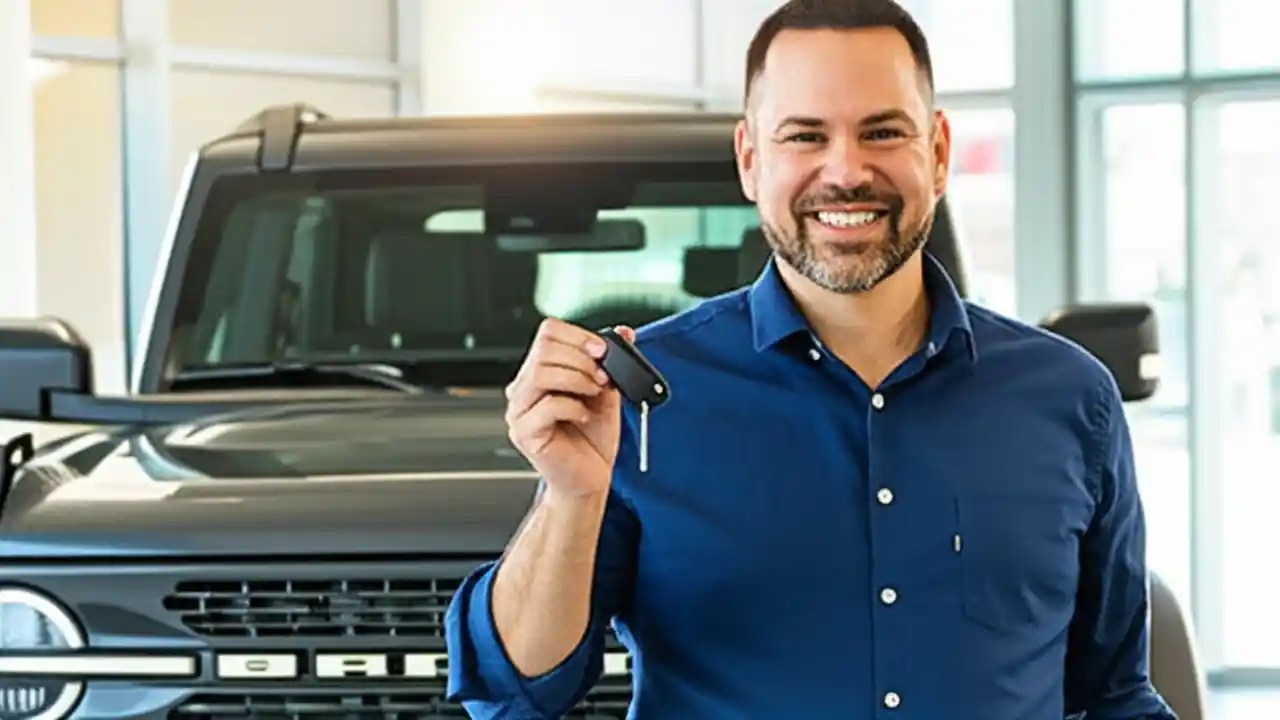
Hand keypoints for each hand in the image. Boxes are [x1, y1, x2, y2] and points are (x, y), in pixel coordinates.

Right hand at [505, 319, 634, 498]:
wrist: (588, 480)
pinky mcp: (525, 433)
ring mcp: (520, 412)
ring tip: (595, 393)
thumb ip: (610, 363)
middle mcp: (523, 390)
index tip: (602, 350)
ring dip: (577, 378)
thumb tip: (624, 333)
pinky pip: (548, 406)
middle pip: (543, 350)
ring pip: (541, 373)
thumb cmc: (592, 441)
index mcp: (538, 374)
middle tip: (602, 376)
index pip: (547, 334)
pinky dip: (574, 406)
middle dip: (581, 358)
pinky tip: (584, 416)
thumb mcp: (606, 393)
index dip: (577, 336)